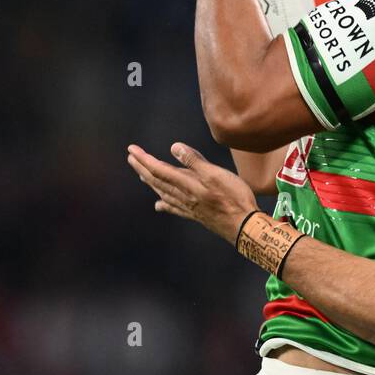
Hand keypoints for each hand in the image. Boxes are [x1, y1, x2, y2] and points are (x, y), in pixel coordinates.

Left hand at [127, 142, 258, 243]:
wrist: (243, 226)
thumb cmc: (233, 198)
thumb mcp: (216, 174)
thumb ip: (194, 161)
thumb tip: (174, 147)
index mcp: (187, 184)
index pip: (159, 169)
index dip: (144, 159)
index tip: (132, 149)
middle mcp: (184, 196)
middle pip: (157, 181)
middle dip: (142, 168)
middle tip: (131, 158)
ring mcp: (188, 207)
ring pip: (163, 193)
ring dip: (151, 182)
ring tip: (141, 175)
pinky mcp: (195, 214)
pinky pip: (173, 207)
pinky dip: (164, 203)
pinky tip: (158, 205)